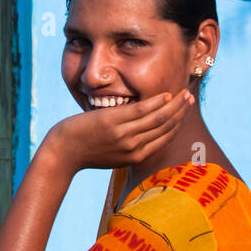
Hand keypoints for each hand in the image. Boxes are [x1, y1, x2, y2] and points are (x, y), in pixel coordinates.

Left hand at [45, 90, 193, 173]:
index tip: (184, 111)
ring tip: (182, 93)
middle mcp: (134, 148)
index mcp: (135, 157)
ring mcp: (124, 135)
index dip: (178, 123)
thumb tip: (141, 134)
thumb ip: (129, 146)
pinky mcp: (113, 123)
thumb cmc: (85, 152)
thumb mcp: (112, 154)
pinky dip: (156, 102)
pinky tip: (164, 95)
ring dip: (174, 104)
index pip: (164, 138)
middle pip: (165, 127)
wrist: (62, 154)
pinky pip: (141, 110)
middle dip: (180, 112)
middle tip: (189, 98)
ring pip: (158, 118)